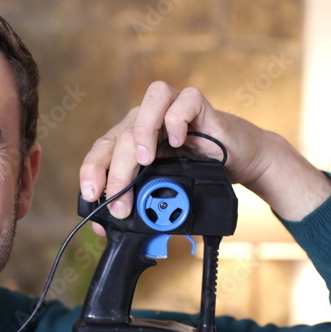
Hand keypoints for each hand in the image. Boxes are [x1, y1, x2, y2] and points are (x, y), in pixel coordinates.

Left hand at [79, 81, 330, 224]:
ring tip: (145, 160)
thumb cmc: (197, 171)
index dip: (92, 171)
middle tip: (121, 202)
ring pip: (145, 108)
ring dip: (140, 134)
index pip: (101, 150)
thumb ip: (135, 205)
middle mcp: (144, 120)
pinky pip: (183, 101)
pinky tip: (178, 141)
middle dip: (117, 172)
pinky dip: (176, 119)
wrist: (239, 160)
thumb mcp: (161, 192)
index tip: (92, 195)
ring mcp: (170, 108)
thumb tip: (106, 230)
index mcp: (129, 139)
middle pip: (120, 136)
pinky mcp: (197, 104)